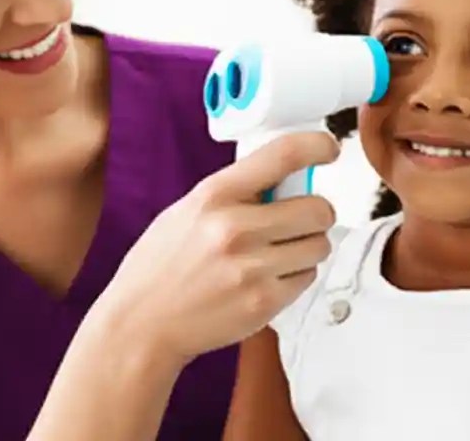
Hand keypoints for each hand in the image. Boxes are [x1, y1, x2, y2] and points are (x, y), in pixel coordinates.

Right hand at [90, 131, 339, 369]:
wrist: (142, 323)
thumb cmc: (160, 266)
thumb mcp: (186, 211)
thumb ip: (234, 193)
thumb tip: (283, 177)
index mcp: (214, 196)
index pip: (283, 155)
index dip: (317, 145)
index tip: (327, 148)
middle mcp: (235, 228)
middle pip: (317, 208)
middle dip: (315, 212)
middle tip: (300, 219)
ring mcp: (251, 268)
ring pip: (319, 245)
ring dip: (307, 246)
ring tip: (278, 251)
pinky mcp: (263, 302)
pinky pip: (307, 277)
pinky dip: (296, 275)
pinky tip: (268, 276)